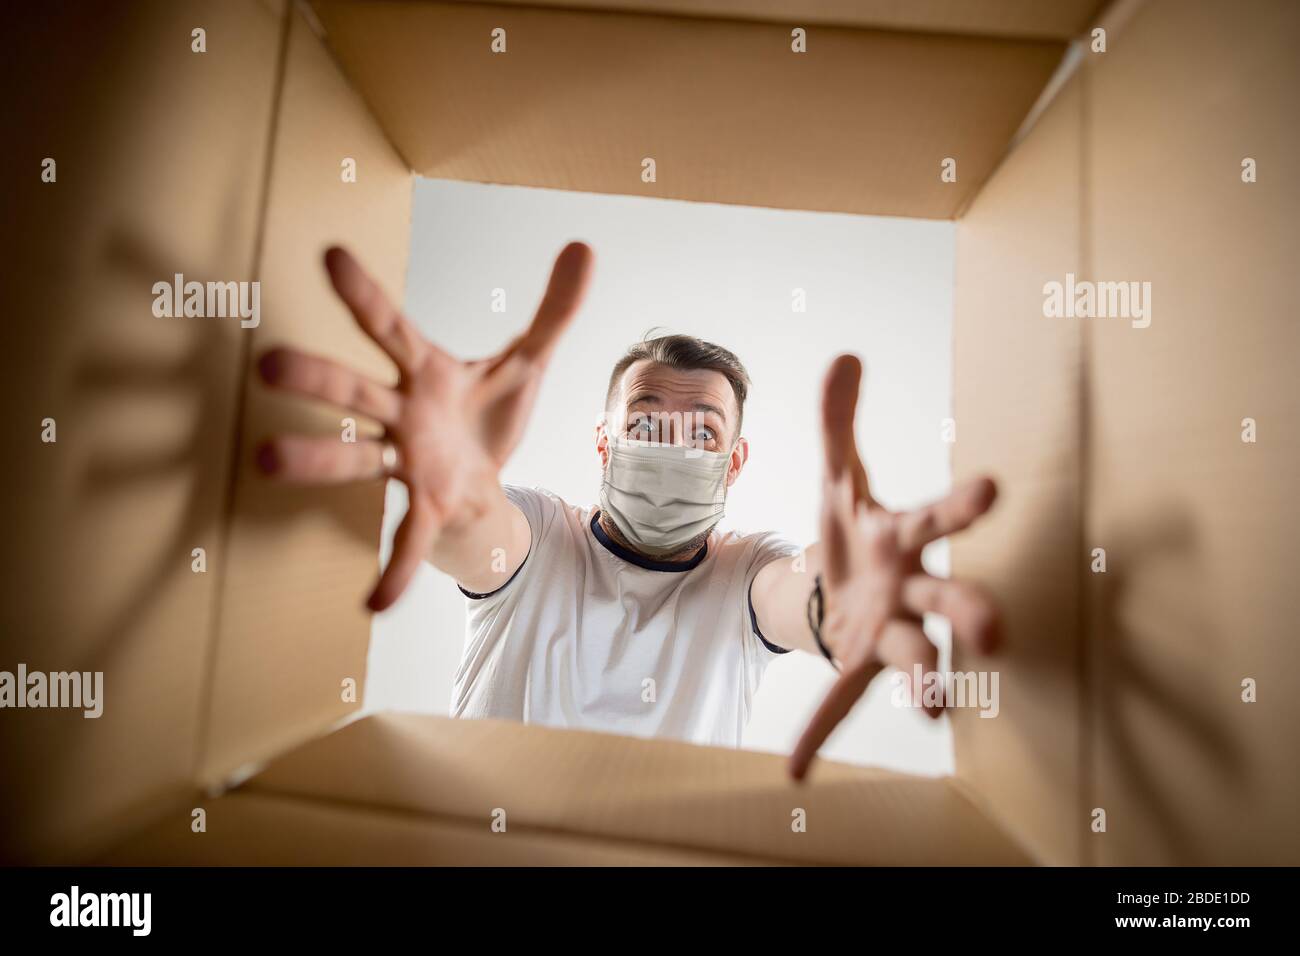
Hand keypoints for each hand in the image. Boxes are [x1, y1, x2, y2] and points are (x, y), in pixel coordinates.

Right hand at [256, 242, 593, 609]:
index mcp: (425, 370)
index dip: (364, 295)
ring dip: (317, 460)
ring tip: (267, 462)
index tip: (330, 255)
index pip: (391, 326)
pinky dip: (393, 569)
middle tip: (269, 364)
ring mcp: (405, 460)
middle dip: (318, 380)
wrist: (490, 476)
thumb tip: (584, 246)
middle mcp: (402, 411)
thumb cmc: (488, 412)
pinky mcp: (424, 503)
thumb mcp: (528, 359)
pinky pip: (403, 535)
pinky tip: (374, 604)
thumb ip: (553, 308)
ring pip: (355, 457)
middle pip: (355, 390)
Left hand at [788, 354, 1000, 779]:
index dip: (961, 505)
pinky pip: (838, 702)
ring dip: (925, 679)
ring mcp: (887, 632)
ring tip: (935, 708)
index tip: (993, 487)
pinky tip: (796, 770)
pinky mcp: (856, 665)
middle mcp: (910, 587)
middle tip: (993, 627)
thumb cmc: (852, 529)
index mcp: (904, 536)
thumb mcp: (838, 477)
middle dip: (969, 608)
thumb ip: (839, 423)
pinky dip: (817, 734)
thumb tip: (845, 356)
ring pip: (914, 654)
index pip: (936, 517)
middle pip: (945, 597)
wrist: (835, 581)